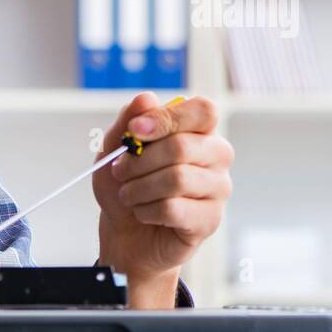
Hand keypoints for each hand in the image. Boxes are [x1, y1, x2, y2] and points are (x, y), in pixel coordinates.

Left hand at [93, 92, 233, 289]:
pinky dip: (146, 211)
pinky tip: (143, 214)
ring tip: (129, 195)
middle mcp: (216, 156)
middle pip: (182, 147)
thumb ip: (127, 122)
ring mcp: (218, 188)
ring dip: (139, 188)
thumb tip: (146, 98)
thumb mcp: (113, 150)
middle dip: (140, 161)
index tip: (135, 132)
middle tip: (120, 172)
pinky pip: (174, 209)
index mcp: (198, 131)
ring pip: (177, 179)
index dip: (167, 118)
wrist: (124, 233)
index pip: (203, 111)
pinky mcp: (210, 219)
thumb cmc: (125, 186)